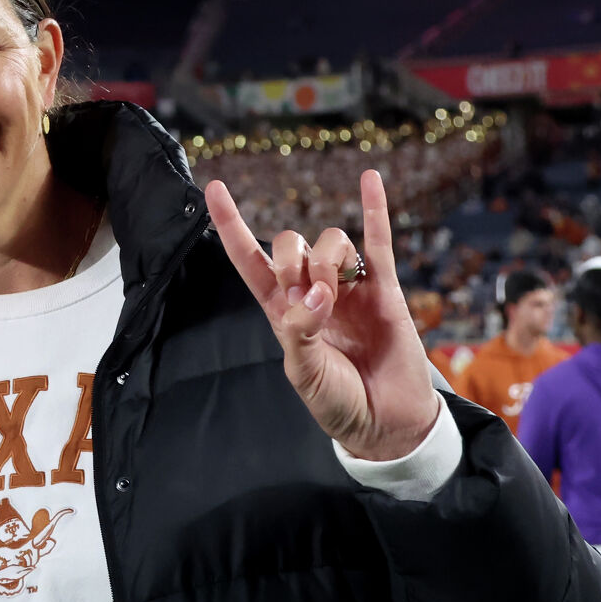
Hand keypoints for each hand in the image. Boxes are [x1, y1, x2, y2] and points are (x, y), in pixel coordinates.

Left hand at [205, 169, 441, 461]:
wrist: (387, 422)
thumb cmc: (338, 401)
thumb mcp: (305, 373)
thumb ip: (300, 332)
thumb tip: (315, 294)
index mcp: (282, 311)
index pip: (250, 258)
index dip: (231, 225)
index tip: (214, 188)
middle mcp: (312, 292)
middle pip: (293, 244)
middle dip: (293, 259)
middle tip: (307, 297)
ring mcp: (349, 288)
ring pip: (333, 242)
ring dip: (328, 259)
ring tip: (334, 294)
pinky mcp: (385, 290)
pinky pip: (378, 243)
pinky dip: (374, 210)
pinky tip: (370, 179)